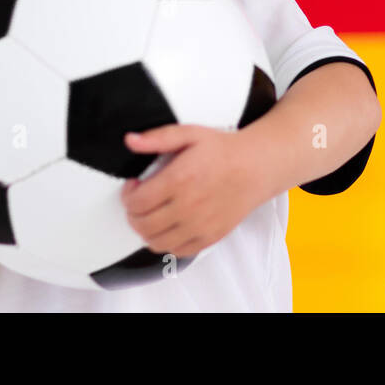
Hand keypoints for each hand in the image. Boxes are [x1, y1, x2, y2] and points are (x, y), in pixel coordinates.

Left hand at [120, 125, 269, 258]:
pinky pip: (177, 251)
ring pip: (156, 242)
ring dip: (147, 230)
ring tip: (153, 214)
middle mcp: (188, 207)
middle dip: (133, 214)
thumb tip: (131, 140)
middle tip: (140, 202)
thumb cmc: (224, 151)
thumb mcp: (190, 134)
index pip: (136, 202)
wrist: (256, 167)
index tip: (134, 186)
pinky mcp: (210, 237)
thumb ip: (158, 138)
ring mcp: (199, 226)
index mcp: (179, 180)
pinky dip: (168, 242)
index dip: (128, 195)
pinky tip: (170, 226)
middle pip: (142, 225)